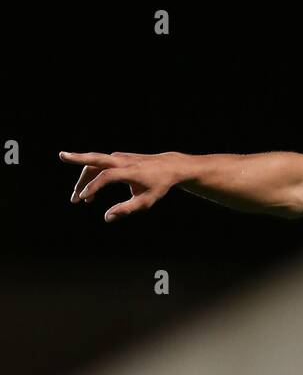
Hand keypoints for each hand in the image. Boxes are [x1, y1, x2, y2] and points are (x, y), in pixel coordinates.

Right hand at [59, 150, 180, 221]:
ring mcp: (119, 158)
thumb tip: (106, 218)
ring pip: (95, 164)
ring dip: (83, 179)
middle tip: (62, 156)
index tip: (83, 198)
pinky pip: (100, 166)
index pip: (107, 176)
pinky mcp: (118, 159)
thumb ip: (126, 209)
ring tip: (77, 199)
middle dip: (77, 157)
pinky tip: (89, 194)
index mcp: (130, 171)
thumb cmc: (158, 186)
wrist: (168, 167)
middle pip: (96, 158)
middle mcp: (122, 161)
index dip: (93, 186)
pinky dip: (91, 177)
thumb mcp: (145, 202)